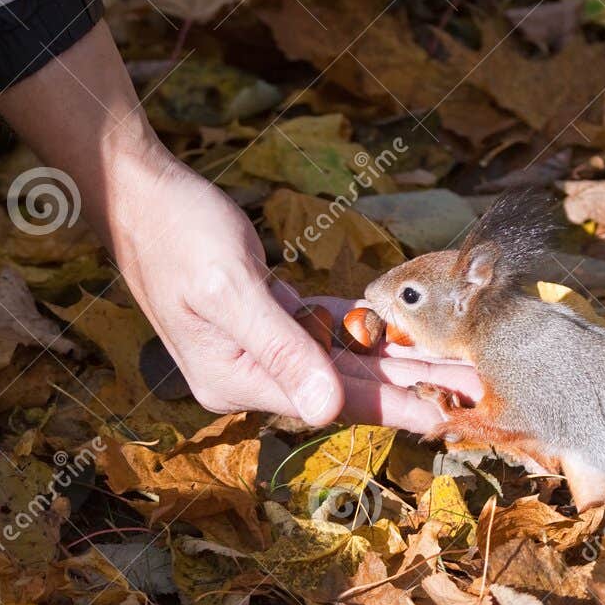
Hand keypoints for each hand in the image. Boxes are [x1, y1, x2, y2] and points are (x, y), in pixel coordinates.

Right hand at [0, 23, 478, 431]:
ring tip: (450, 366)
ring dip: (394, 360)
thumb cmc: (175, 233)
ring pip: (340, 358)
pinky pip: (322, 330)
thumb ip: (283, 350)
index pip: (330, 399)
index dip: (392, 406)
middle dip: (408, 386)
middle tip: (469, 390)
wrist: (134, 188)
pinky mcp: (262, 315)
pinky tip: (401, 337)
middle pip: (344, 385)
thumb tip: (328, 409)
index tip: (444, 416)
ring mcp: (254, 346)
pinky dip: (359, 331)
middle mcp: (247, 372)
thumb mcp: (230, 291)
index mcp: (235, 378)